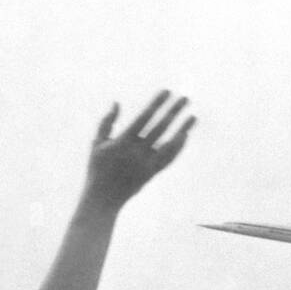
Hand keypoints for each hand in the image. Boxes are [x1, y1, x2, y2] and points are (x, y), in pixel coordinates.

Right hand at [82, 90, 194, 210]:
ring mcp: (146, 164)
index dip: (157, 103)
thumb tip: (117, 103)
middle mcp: (137, 152)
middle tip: (186, 99)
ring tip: (193, 116)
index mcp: (123, 141)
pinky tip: (185, 136)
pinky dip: (178, 147)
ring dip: (182, 129)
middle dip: (174, 112)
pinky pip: (169, 158)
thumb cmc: (97, 169)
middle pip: (160, 127)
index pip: (144, 117)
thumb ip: (106, 122)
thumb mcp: (97, 144)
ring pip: (170, 144)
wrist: (103, 198)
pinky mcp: (152, 174)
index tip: (167, 92)